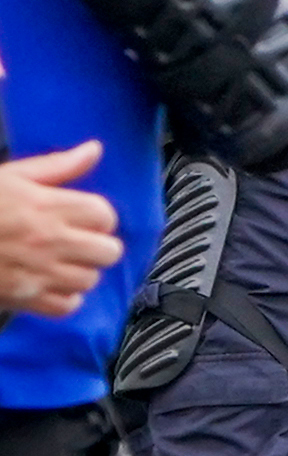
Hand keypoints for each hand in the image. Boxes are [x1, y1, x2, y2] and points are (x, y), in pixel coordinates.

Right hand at [0, 143, 121, 319]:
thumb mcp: (11, 176)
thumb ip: (57, 165)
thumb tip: (95, 150)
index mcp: (47, 206)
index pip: (105, 215)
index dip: (98, 216)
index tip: (84, 218)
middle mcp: (49, 241)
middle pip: (108, 251)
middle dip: (98, 245)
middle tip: (78, 241)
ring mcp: (38, 273)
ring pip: (91, 279)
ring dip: (82, 271)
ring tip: (62, 262)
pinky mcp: (24, 299)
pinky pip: (67, 306)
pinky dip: (65, 297)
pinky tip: (51, 283)